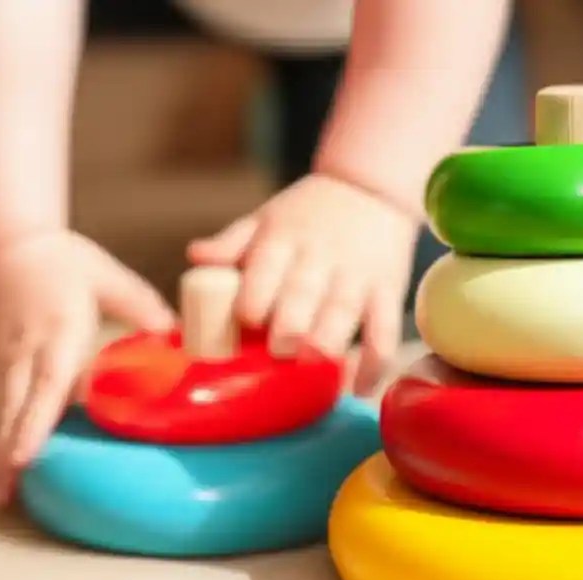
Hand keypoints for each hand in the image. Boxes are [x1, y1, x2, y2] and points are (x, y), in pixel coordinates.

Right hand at [0, 232, 174, 505]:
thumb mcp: (108, 276)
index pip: (47, 384)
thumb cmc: (62, 260)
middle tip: (6, 495)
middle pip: (13, 408)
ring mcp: (2, 356)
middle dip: (7, 454)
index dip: (35, 423)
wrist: (7, 242)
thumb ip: (142, 307)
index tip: (26, 456)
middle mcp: (25, 349)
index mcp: (59, 330)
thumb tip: (176, 334)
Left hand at [188, 173, 417, 394]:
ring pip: (343, 312)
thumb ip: (231, 243)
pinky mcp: (387, 292)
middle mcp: (320, 257)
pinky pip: (384, 331)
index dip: (254, 299)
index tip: (246, 322)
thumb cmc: (307, 214)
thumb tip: (194, 257)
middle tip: (279, 351)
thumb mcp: (266, 218)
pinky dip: (375, 363)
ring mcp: (357, 276)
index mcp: (283, 240)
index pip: (265, 269)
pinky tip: (359, 388)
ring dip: (328, 342)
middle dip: (289, 327)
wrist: (370, 189)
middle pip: (303, 294)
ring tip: (313, 365)